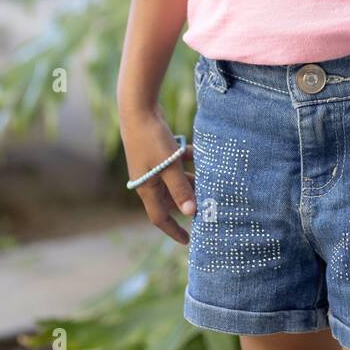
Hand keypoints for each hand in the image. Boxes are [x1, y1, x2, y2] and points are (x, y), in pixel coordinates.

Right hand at [119, 107, 196, 244]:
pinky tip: (201, 155)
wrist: (138, 109)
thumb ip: (180, 189)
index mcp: (147, 189)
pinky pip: (175, 163)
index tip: (188, 241)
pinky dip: (187, 161)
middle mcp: (148, 180)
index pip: (159, 217)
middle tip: (208, 206)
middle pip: (170, 199)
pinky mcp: (157, 151)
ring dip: (191, 181)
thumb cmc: (152, 139)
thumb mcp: (169, 166)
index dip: (174, 230)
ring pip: (175, 180)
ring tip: (211, 182)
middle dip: (187, 202)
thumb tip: (190, 213)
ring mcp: (152, 165)